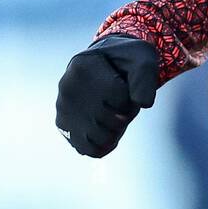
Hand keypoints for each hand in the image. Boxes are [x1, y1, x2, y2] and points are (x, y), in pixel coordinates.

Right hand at [55, 35, 159, 156]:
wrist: (106, 64)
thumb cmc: (126, 61)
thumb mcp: (142, 59)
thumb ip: (145, 78)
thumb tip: (143, 104)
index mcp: (83, 65)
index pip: (120, 95)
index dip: (133, 95)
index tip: (128, 83)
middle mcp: (66, 87)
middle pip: (111, 119)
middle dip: (126, 114)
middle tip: (124, 99)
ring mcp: (62, 108)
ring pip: (100, 137)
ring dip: (117, 129)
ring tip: (114, 110)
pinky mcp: (63, 126)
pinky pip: (89, 149)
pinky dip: (105, 144)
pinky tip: (109, 128)